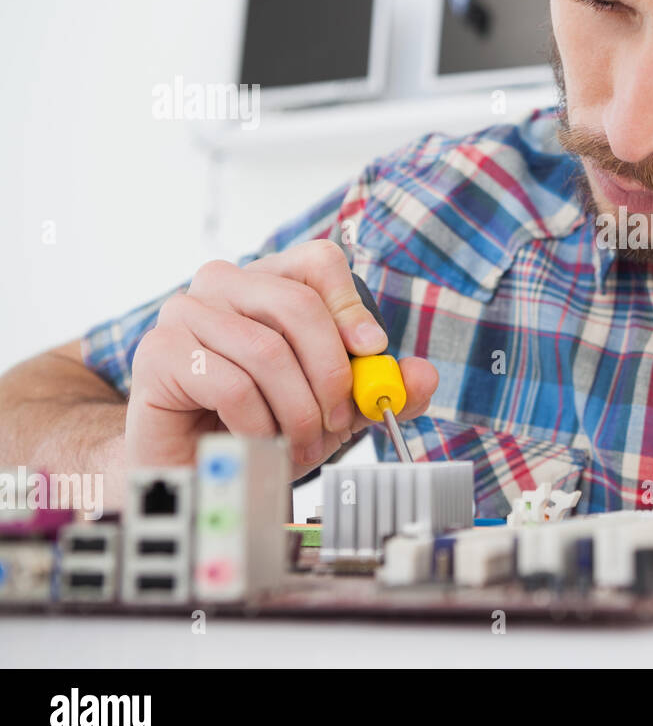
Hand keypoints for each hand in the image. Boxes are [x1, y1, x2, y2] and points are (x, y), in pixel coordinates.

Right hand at [125, 239, 437, 478]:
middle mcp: (222, 284)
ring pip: (267, 351)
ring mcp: (183, 313)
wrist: (192, 464)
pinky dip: (257, 425)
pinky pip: (230, 385)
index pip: (318, 261)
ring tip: (300, 444)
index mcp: (267, 281)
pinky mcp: (158, 354)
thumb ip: (381, 387)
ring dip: (296, 410)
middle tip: (339, 420)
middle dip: (331, 373)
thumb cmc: (262, 423)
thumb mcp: (335, 404)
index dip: (350, 306)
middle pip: (298, 304)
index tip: (371, 352)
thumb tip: (422, 376)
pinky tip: (257, 442)